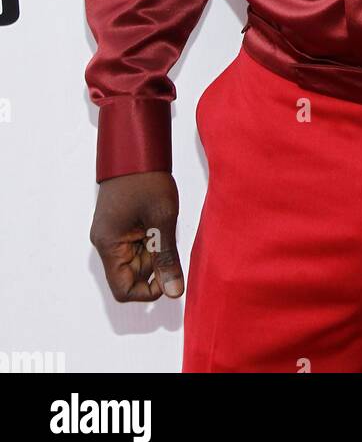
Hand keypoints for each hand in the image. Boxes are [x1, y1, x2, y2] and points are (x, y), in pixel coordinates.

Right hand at [90, 171, 183, 302]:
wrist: (137, 148)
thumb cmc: (147, 180)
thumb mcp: (162, 219)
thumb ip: (166, 258)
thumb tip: (175, 293)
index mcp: (109, 245)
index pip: (124, 290)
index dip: (149, 291)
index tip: (170, 274)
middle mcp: (106, 243)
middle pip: (131, 275)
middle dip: (154, 266)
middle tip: (169, 239)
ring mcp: (112, 234)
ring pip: (136, 261)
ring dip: (154, 252)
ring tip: (165, 226)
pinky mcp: (120, 225)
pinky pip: (136, 246)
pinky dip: (152, 241)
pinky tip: (161, 223)